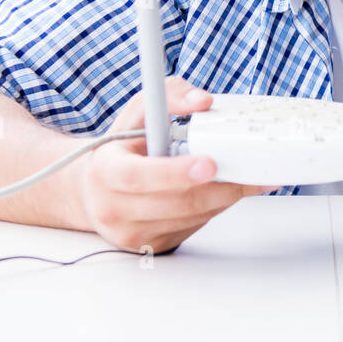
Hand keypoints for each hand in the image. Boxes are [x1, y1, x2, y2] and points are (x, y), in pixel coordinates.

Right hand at [75, 76, 278, 252]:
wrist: (95, 190)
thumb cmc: (121, 149)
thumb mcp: (138, 113)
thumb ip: (169, 95)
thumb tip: (202, 101)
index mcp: (106, 171)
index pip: (137, 177)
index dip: (175, 172)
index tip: (209, 164)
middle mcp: (112, 208)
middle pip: (176, 203)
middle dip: (219, 187)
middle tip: (247, 171)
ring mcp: (130, 233)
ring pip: (190, 218)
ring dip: (224, 198)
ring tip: (243, 177)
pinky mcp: (150, 246)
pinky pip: (191, 228)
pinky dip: (213, 209)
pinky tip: (219, 191)